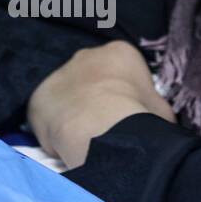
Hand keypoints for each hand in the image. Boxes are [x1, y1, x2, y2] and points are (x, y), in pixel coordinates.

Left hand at [26, 40, 175, 168]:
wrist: (105, 128)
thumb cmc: (141, 118)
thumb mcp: (162, 112)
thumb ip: (153, 110)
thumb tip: (157, 122)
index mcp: (121, 53)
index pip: (122, 73)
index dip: (124, 98)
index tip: (126, 118)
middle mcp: (86, 56)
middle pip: (90, 82)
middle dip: (95, 103)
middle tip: (104, 130)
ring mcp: (59, 75)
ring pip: (67, 100)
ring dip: (73, 117)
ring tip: (85, 144)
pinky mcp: (38, 99)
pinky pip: (49, 119)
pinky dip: (55, 134)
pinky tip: (67, 148)